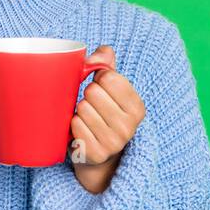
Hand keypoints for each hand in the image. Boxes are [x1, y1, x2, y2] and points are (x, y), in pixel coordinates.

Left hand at [69, 46, 146, 192]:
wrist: (98, 154)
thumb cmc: (102, 113)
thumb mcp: (110, 88)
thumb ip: (107, 64)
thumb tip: (100, 55)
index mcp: (137, 108)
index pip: (108, 77)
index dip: (97, 79)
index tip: (99, 88)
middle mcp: (129, 127)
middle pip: (93, 92)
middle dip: (86, 95)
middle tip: (91, 107)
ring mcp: (113, 143)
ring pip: (83, 109)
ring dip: (78, 111)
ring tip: (85, 119)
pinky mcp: (96, 154)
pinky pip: (76, 126)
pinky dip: (72, 125)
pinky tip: (79, 131)